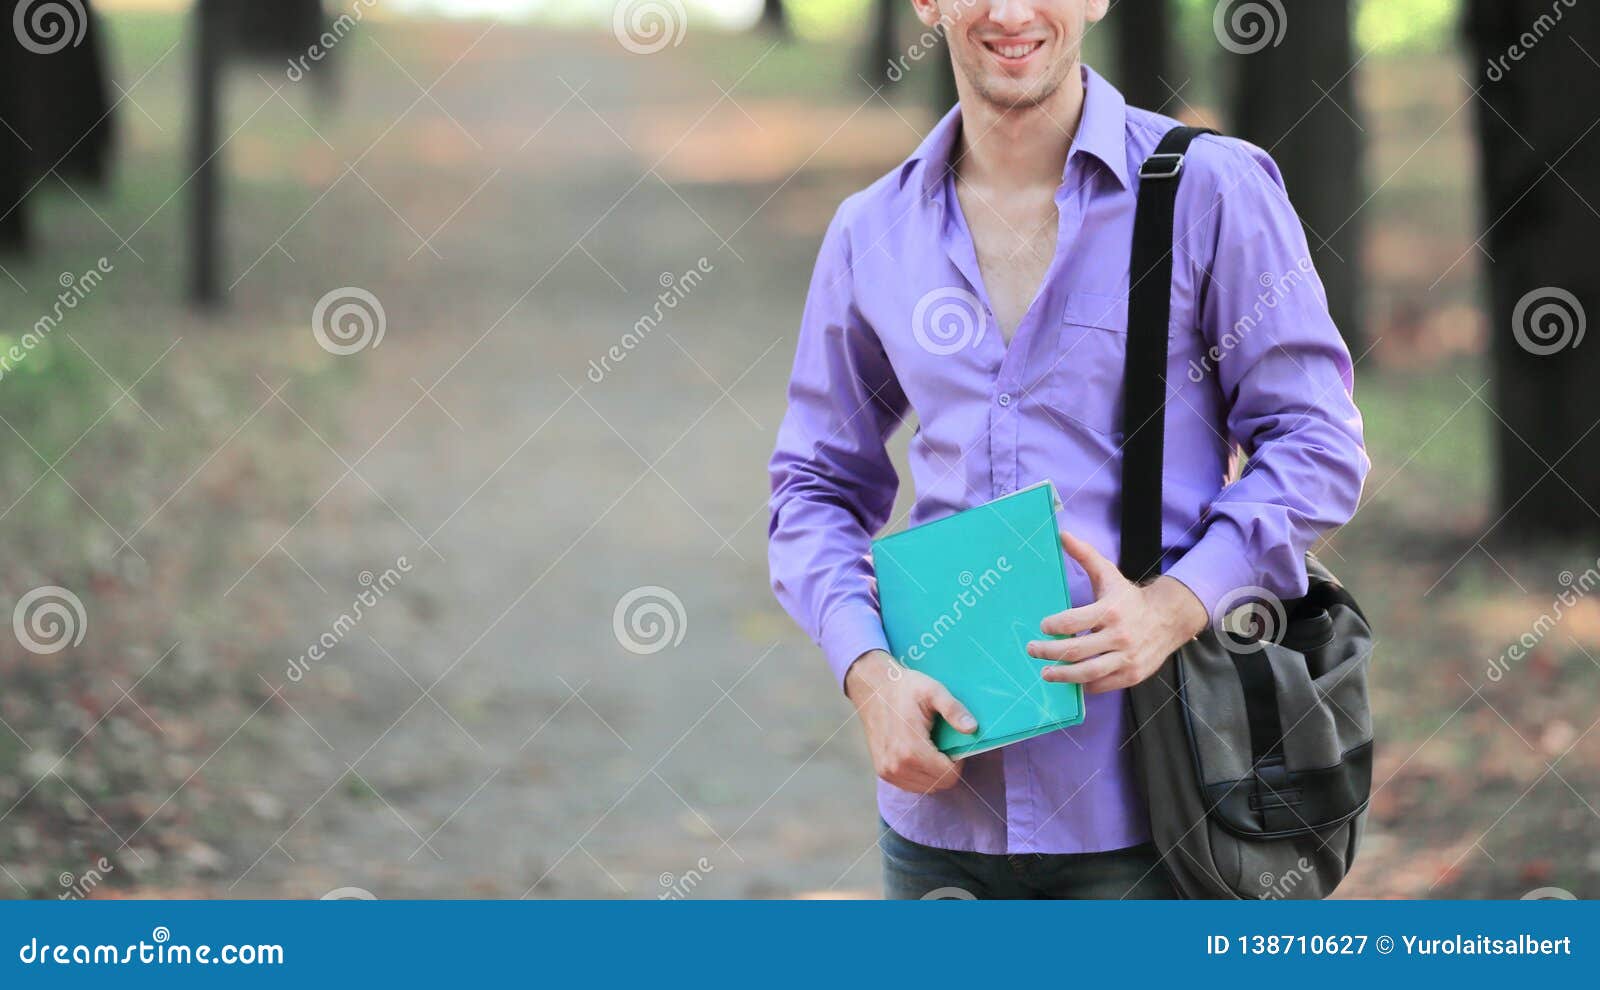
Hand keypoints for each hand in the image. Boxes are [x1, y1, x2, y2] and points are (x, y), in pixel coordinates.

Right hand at [844, 650, 975, 793]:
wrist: (873, 689)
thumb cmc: (905, 688)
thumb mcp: (933, 691)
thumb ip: (953, 710)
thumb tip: (972, 728)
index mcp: (911, 750)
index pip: (948, 776)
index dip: (957, 761)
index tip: (952, 743)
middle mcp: (897, 767)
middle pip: (939, 784)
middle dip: (946, 767)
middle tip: (941, 744)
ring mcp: (888, 772)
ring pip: (926, 787)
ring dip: (934, 772)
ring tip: (929, 747)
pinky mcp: (883, 772)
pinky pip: (912, 785)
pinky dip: (921, 774)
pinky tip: (918, 754)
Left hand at [1026, 531, 1207, 693]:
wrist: (1168, 619)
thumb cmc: (1129, 598)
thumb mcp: (1108, 574)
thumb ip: (1085, 555)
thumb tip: (1062, 534)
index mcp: (1111, 611)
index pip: (1074, 621)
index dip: (1053, 626)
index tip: (1042, 627)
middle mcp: (1120, 636)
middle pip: (1076, 651)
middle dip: (1049, 652)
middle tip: (1032, 650)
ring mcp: (1127, 658)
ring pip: (1088, 673)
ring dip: (1062, 675)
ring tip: (1045, 673)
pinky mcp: (1132, 675)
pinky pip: (1102, 685)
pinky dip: (1083, 684)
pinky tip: (1070, 679)